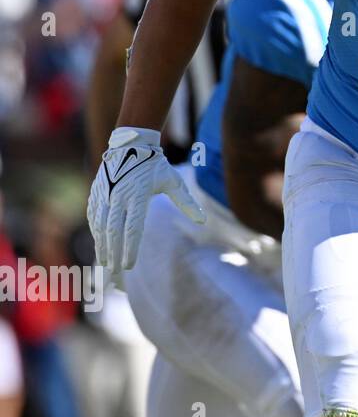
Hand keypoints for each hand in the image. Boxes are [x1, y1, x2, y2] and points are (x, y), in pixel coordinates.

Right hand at [87, 126, 203, 277]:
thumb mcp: (173, 181)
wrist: (131, 145)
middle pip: (114, 231)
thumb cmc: (155, 166)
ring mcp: (105, 193)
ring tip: (105, 263)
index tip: (129, 265)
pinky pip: (93, 216)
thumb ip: (187, 202)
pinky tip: (99, 244)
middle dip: (113, 253)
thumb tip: (203, 220)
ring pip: (100, 225)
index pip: (132, 228)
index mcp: (138, 194)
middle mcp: (118, 195)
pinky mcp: (96, 192)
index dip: (130, 248)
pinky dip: (96, 232)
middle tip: (115, 271)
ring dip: (102, 246)